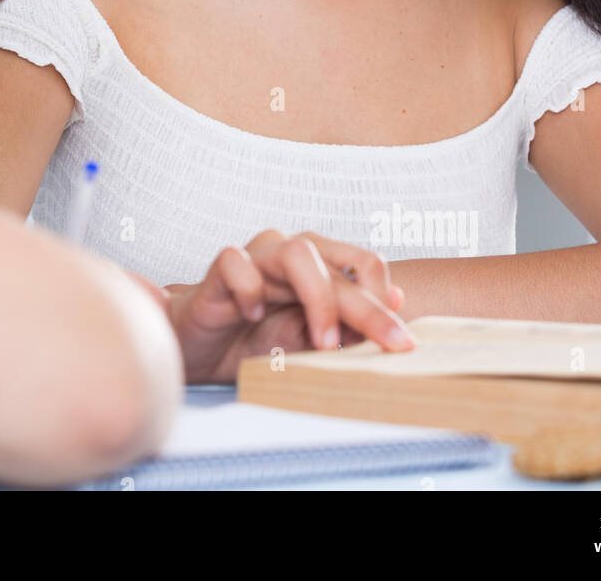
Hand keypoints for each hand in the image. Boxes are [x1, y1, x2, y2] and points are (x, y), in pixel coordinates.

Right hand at [155, 230, 414, 383]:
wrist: (201, 348)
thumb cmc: (255, 340)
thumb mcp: (311, 344)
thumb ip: (348, 325)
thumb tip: (398, 303)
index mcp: (319, 265)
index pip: (364, 265)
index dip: (384, 298)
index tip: (399, 340)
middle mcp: (290, 253)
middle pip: (338, 262)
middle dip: (368, 306)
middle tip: (390, 344)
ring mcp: (255, 258)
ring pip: (295, 252)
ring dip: (318, 297)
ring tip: (324, 342)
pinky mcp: (218, 270)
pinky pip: (236, 262)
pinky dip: (249, 289)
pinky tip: (252, 316)